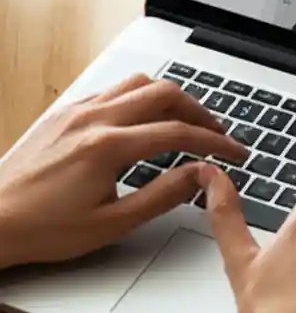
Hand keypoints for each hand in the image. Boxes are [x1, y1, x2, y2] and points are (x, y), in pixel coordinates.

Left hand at [0, 74, 246, 269]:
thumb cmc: (43, 229)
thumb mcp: (113, 223)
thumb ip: (164, 194)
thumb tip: (200, 174)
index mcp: (107, 147)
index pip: (178, 132)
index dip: (216, 141)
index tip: (236, 152)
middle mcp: (92, 120)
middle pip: (164, 94)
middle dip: (200, 112)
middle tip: (217, 134)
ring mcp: (76, 113)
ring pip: (138, 83)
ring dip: (170, 98)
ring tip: (187, 121)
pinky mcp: (64, 115)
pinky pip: (112, 90)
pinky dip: (140, 98)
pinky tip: (146, 120)